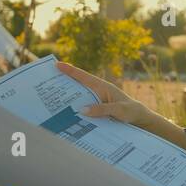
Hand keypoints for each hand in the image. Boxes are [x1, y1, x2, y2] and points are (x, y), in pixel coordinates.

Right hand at [56, 61, 185, 147]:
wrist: (141, 121)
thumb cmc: (133, 112)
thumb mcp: (120, 111)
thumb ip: (103, 109)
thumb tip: (82, 110)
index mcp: (103, 87)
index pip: (84, 77)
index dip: (70, 71)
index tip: (56, 64)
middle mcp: (97, 92)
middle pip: (77, 86)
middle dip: (62, 83)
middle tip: (44, 83)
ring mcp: (96, 101)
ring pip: (78, 98)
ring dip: (66, 99)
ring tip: (48, 100)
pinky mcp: (96, 111)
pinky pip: (82, 109)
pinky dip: (73, 110)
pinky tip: (63, 116)